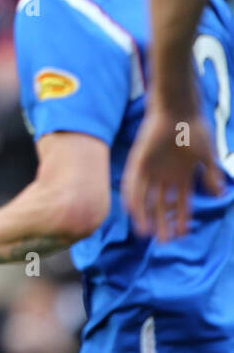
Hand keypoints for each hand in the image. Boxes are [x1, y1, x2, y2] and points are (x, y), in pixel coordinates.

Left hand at [123, 99, 223, 240]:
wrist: (178, 109)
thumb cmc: (194, 129)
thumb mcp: (206, 156)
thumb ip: (212, 175)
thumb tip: (220, 193)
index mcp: (181, 176)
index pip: (181, 203)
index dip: (182, 218)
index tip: (184, 235)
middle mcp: (164, 175)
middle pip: (162, 205)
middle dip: (163, 223)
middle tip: (164, 243)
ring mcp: (151, 168)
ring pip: (146, 197)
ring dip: (145, 215)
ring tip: (146, 234)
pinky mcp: (138, 160)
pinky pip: (132, 182)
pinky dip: (132, 197)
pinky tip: (132, 211)